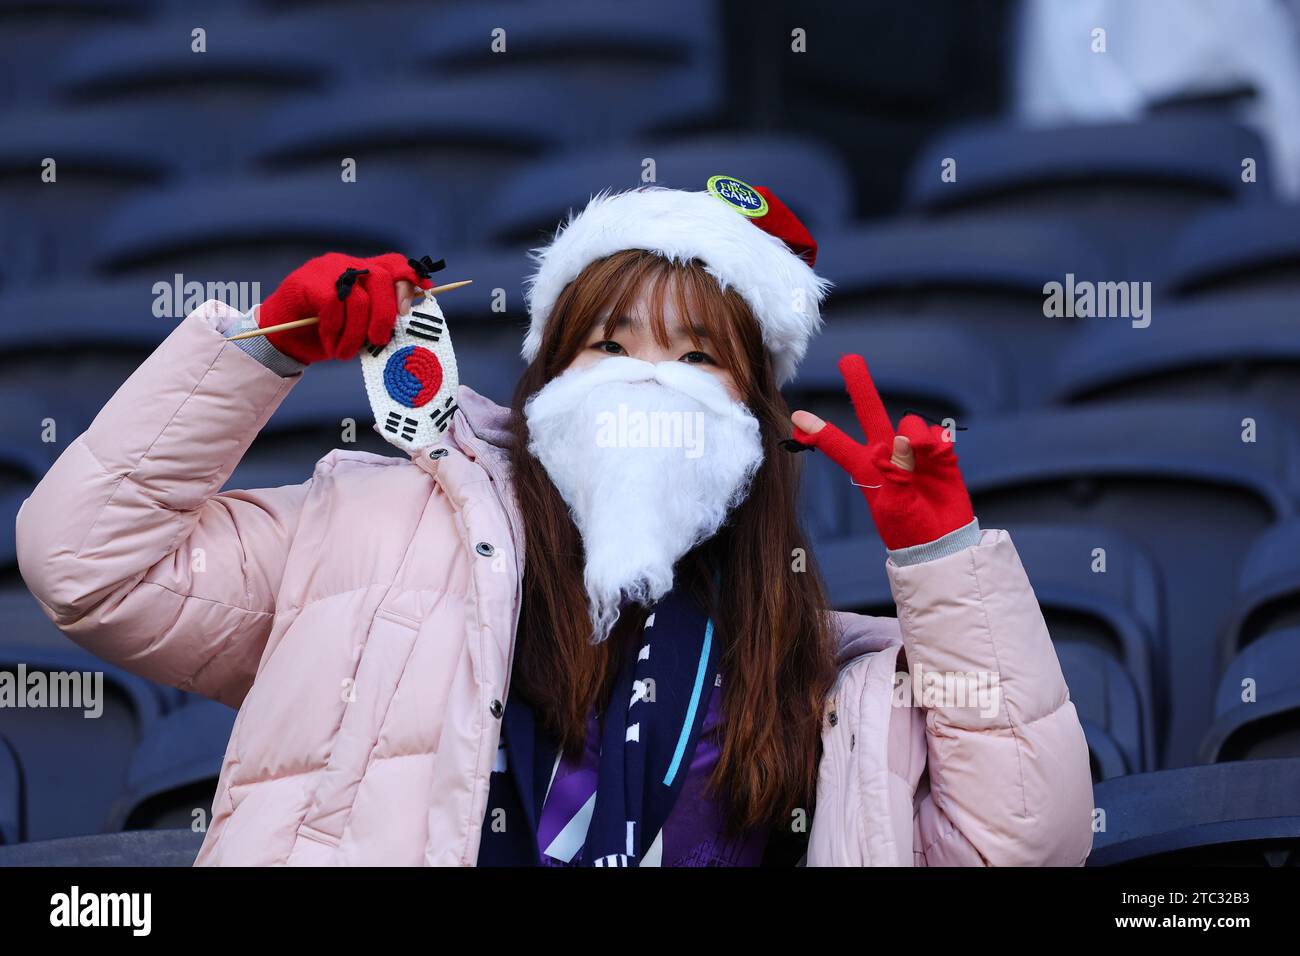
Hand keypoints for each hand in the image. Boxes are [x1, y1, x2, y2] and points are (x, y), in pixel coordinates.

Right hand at [257, 252, 431, 363]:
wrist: (279, 338)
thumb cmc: (323, 334)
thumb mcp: (357, 327)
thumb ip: (377, 319)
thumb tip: (406, 326)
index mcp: (362, 273)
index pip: (394, 264)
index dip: (411, 277)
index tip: (426, 293)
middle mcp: (347, 264)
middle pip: (381, 279)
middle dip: (386, 314)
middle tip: (380, 340)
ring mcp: (326, 270)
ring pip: (358, 297)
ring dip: (356, 333)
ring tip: (346, 353)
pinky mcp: (307, 281)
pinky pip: (333, 304)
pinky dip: (335, 330)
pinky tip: (331, 344)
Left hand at [790, 354, 973, 550]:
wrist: (942, 543)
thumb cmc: (908, 530)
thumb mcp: (894, 507)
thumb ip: (893, 473)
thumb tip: (900, 438)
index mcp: (865, 469)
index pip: (837, 445)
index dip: (818, 431)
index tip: (797, 417)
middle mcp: (886, 454)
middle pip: (871, 412)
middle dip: (861, 386)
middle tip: (850, 360)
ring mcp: (913, 452)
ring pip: (909, 425)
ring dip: (915, 437)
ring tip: (920, 461)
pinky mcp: (939, 454)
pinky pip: (936, 433)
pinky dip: (937, 443)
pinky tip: (938, 459)